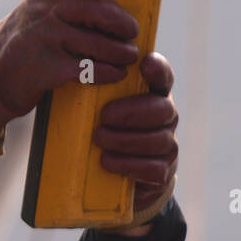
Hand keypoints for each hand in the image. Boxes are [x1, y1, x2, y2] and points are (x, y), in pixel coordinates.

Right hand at [0, 0, 137, 129]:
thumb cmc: (25, 42)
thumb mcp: (37, 11)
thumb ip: (66, 3)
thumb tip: (112, 8)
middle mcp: (45, 11)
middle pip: (98, 11)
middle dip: (122, 23)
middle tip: (132, 32)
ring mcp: (45, 38)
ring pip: (99, 43)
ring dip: (121, 52)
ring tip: (128, 56)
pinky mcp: (48, 68)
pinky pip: (89, 68)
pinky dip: (108, 72)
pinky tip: (115, 73)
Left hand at [93, 51, 178, 214]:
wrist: (119, 176)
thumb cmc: (105, 131)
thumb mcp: (101, 108)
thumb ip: (97, 91)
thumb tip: (72, 74)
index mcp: (154, 95)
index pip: (163, 76)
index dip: (158, 69)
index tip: (144, 63)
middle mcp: (166, 118)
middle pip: (163, 109)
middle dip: (132, 112)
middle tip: (104, 116)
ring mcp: (168, 145)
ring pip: (158, 140)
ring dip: (125, 140)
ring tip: (99, 140)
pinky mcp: (164, 172)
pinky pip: (153, 169)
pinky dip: (128, 165)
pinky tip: (108, 161)